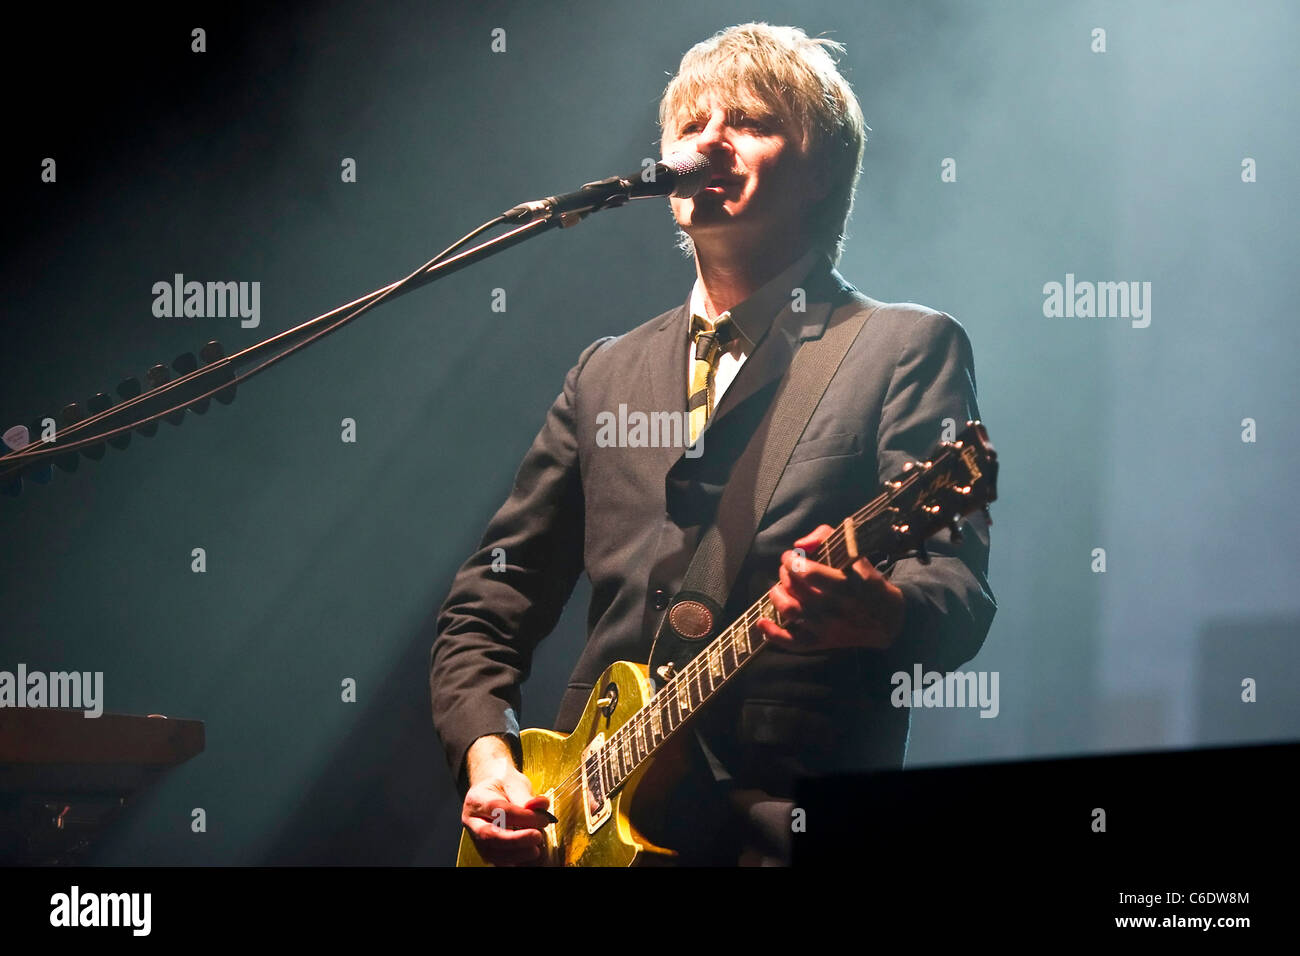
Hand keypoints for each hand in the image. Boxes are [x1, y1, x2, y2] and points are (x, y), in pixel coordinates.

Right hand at [461, 738, 551, 865]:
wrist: (493, 790)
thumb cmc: (503, 785)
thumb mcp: (514, 783)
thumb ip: (526, 796)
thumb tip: (541, 806)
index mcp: (476, 799)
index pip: (498, 810)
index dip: (522, 816)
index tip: (542, 818)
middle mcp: (472, 821)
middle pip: (489, 835)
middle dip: (515, 840)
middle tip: (537, 836)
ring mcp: (476, 838)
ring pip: (491, 853)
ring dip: (516, 854)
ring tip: (536, 849)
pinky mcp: (486, 850)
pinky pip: (497, 861)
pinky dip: (514, 861)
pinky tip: (529, 857)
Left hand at [755, 524, 904, 651]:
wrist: (888, 621)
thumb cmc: (867, 582)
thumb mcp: (855, 554)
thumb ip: (826, 537)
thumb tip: (800, 544)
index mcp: (848, 585)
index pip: (809, 572)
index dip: (792, 561)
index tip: (790, 556)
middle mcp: (837, 608)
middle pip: (797, 590)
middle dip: (785, 574)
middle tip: (787, 568)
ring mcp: (828, 628)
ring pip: (791, 612)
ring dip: (777, 595)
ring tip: (779, 587)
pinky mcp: (822, 643)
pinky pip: (792, 643)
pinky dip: (772, 634)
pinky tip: (761, 622)